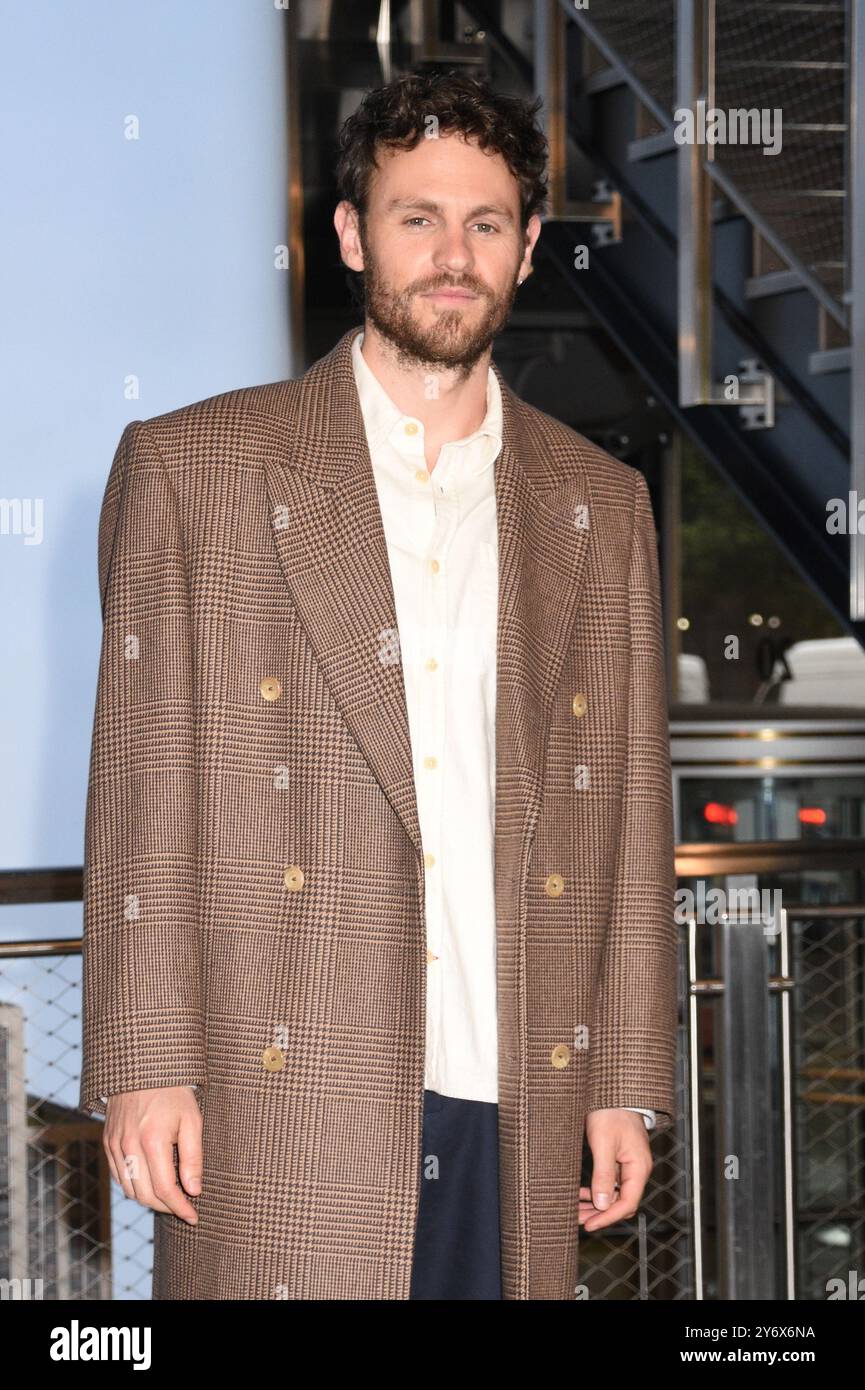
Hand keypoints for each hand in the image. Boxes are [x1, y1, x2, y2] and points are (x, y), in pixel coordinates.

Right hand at [103, 1086, 202, 1223]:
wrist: (142, 1067)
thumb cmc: (173, 1092)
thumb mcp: (192, 1119)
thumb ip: (193, 1157)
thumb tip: (194, 1190)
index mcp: (152, 1140)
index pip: (165, 1189)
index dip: (181, 1207)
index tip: (194, 1216)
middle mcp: (129, 1145)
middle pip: (145, 1195)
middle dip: (167, 1207)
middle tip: (185, 1208)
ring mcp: (115, 1145)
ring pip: (130, 1190)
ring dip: (150, 1200)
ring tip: (170, 1197)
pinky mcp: (107, 1142)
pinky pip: (119, 1176)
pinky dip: (135, 1186)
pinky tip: (151, 1182)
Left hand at [579, 1108, 652, 1232]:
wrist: (612, 1092)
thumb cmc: (610, 1113)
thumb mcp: (603, 1144)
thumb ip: (603, 1175)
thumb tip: (602, 1204)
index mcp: (639, 1167)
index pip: (627, 1203)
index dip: (608, 1217)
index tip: (589, 1225)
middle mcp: (637, 1169)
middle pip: (622, 1202)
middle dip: (601, 1214)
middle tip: (579, 1220)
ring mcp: (630, 1165)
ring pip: (615, 1194)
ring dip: (597, 1204)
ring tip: (577, 1211)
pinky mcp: (621, 1159)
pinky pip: (612, 1183)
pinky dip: (598, 1190)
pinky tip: (582, 1194)